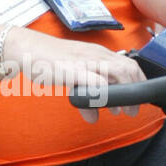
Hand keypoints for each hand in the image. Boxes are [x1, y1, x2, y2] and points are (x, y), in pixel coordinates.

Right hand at [6, 28, 145, 123]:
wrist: (27, 49)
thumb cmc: (49, 61)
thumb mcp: (72, 77)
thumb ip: (87, 95)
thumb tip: (94, 117)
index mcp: (99, 53)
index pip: (129, 63)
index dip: (138, 82)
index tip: (138, 98)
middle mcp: (97, 55)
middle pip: (129, 69)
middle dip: (135, 91)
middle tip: (132, 110)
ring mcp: (87, 61)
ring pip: (119, 73)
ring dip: (124, 96)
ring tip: (121, 111)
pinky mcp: (75, 70)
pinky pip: (97, 82)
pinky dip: (105, 96)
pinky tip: (102, 107)